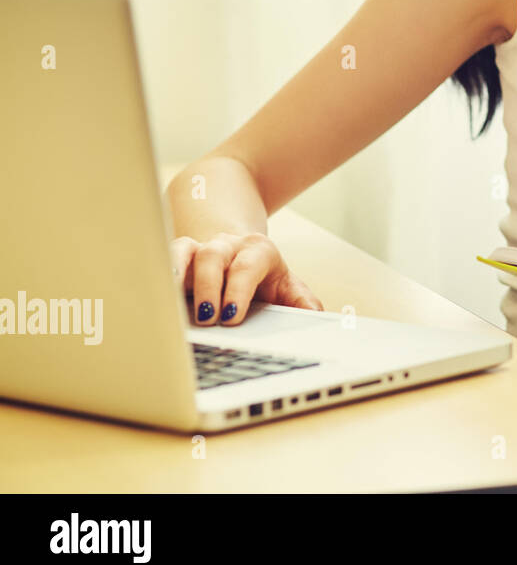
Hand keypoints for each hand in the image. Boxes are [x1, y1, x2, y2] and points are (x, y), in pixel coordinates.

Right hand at [170, 232, 323, 325]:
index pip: (248, 266)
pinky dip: (159, 270)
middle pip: (214, 257)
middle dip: (208, 288)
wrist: (244, 251)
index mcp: (258, 250)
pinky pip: (165, 255)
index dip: (239, 290)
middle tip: (207, 318)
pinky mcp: (179, 255)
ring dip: (177, 276)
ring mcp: (201, 247)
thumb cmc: (265, 277)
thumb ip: (302, 303)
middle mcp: (228, 245)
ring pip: (185, 250)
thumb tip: (315, 318)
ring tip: (170, 305)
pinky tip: (153, 291)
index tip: (231, 317)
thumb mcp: (288, 288)